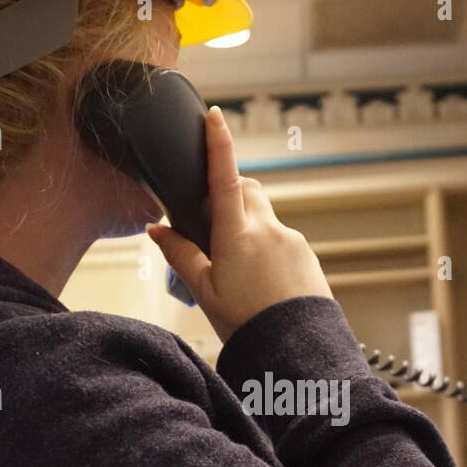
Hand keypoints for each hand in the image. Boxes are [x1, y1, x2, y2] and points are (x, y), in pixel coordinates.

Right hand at [146, 106, 332, 343]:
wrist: (297, 351)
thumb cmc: (247, 325)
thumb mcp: (206, 292)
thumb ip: (182, 256)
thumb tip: (158, 230)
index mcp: (238, 235)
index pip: (224, 178)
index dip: (219, 143)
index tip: (214, 115)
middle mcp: (269, 230)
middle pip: (248, 189)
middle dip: (230, 192)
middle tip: (213, 222)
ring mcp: (293, 241)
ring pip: (265, 216)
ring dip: (249, 226)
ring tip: (239, 269)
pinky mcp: (308, 255)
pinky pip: (283, 239)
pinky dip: (268, 249)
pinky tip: (262, 281)